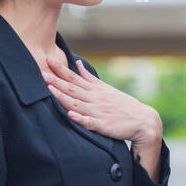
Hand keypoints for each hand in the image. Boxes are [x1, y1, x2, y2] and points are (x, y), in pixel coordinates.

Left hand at [42, 57, 162, 149]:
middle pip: (73, 89)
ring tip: (50, 89)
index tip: (48, 59)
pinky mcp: (104, 126)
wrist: (143, 121)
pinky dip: (81, 118)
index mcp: (95, 90)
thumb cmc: (123, 105)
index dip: (61, 70)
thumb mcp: (106, 89)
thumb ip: (89, 77)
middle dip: (56, 81)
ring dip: (64, 97)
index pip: (74, 78)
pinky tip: (71, 115)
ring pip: (77, 103)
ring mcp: (99, 112)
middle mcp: (95, 99)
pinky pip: (90, 122)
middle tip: (41, 72)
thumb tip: (77, 63)